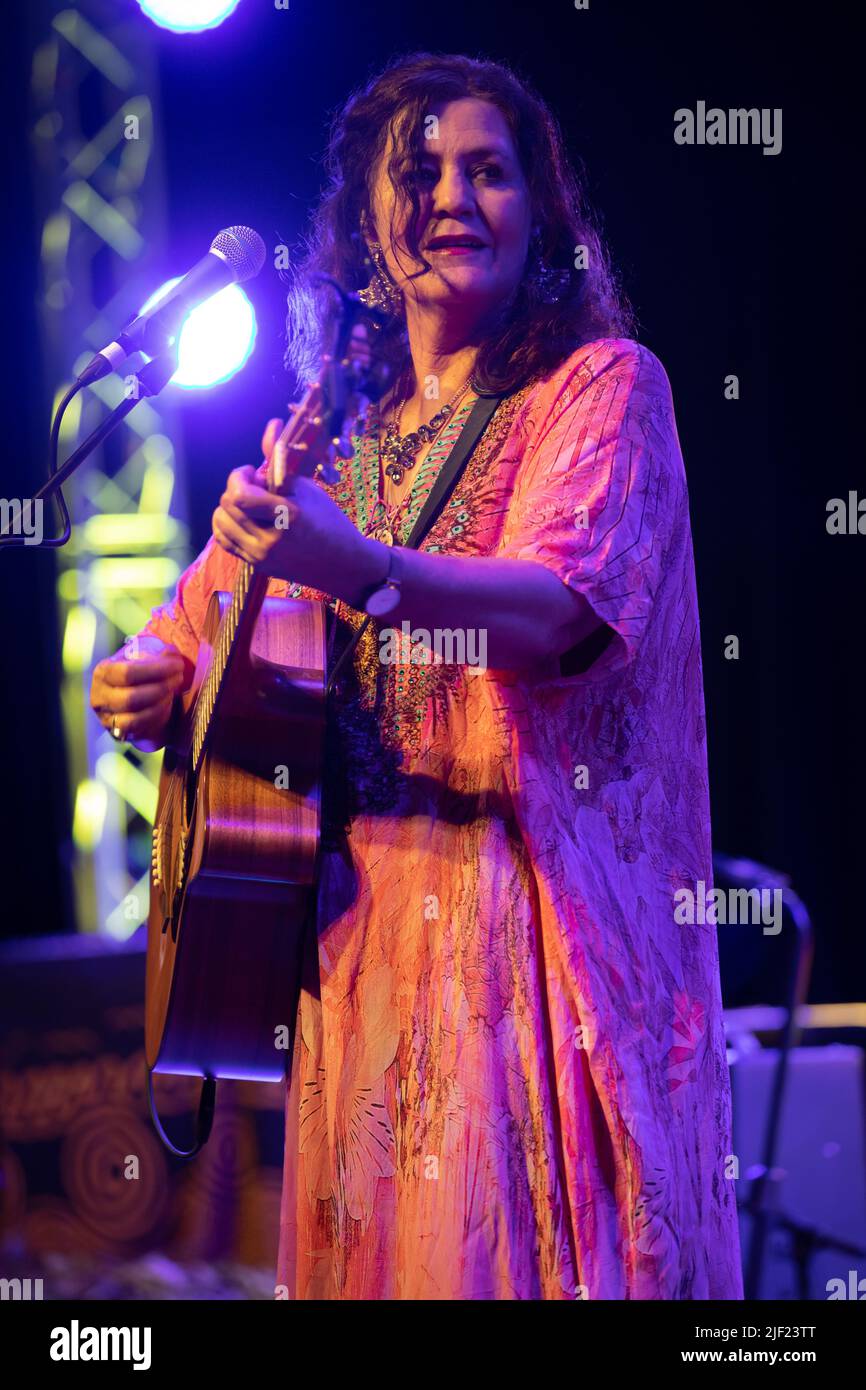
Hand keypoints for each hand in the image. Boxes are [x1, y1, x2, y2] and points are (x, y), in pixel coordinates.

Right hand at [90, 634, 187, 750]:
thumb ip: (155, 655)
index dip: (156, 669)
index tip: (177, 665)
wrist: (125, 695)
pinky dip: (156, 718)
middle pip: (132, 697)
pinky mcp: (117, 733)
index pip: (128, 673)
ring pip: (134, 717)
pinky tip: (167, 706)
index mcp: (103, 673)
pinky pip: (139, 729)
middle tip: (178, 679)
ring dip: (159, 704)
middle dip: (161, 688)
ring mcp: (106, 718)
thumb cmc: (135, 674)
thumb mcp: (139, 659)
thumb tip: (171, 653)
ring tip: (172, 692)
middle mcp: (99, 697)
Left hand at [211, 419, 375, 600]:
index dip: (238, 476)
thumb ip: (281, 459)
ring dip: (229, 507)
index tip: (252, 472)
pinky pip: (225, 542)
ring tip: (250, 505)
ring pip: (220, 524)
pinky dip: (228, 525)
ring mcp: (260, 556)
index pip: (239, 495)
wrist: (342, 564)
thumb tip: (272, 424)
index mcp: (286, 517)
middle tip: (255, 488)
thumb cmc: (329, 522)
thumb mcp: (307, 487)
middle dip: (235, 489)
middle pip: (226, 506)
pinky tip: (244, 519)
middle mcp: (269, 540)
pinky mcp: (256, 565)